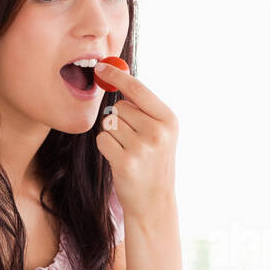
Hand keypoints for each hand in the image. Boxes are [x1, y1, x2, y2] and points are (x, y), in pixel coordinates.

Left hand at [93, 61, 177, 221]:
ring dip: (112, 136)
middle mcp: (158, 132)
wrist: (154, 203)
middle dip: (120, 120)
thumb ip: (143, 108)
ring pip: (109, 124)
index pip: (138, 89)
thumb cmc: (153, 164)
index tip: (101, 66)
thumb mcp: (160, 134)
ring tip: (128, 152)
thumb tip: (115, 77)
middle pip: (120, 107)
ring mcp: (142, 148)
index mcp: (169, 120)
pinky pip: (102, 140)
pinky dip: (106, 148)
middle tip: (133, 141)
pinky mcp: (125, 161)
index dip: (117, 75)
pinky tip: (120, 161)